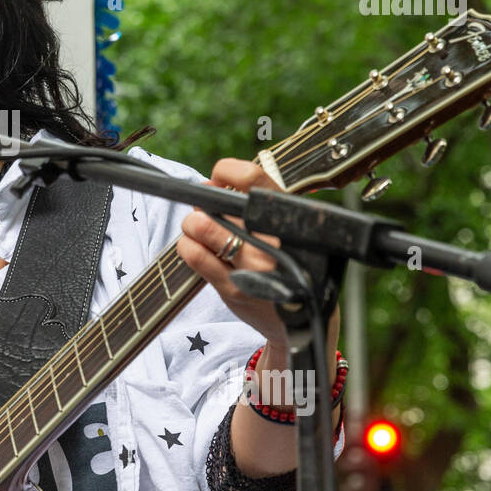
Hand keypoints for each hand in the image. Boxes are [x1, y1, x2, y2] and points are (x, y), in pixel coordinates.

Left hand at [176, 158, 339, 349]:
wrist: (303, 320)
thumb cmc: (289, 266)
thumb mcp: (283, 232)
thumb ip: (251, 209)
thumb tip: (208, 185)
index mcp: (291, 218)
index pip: (255, 179)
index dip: (227, 170)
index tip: (217, 178)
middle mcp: (276, 241)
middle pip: (221, 204)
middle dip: (204, 202)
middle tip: (203, 209)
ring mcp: (255, 266)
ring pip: (203, 227)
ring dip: (192, 224)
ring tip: (197, 228)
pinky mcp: (235, 289)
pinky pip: (196, 257)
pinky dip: (187, 246)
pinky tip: (193, 247)